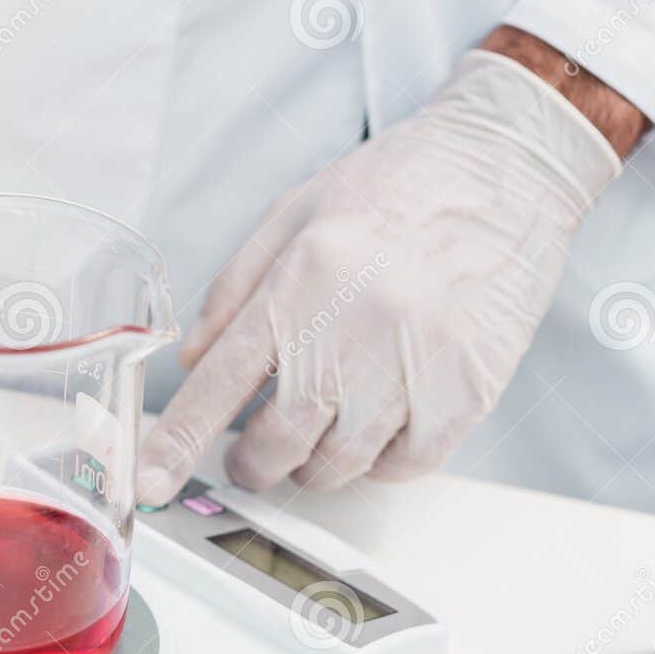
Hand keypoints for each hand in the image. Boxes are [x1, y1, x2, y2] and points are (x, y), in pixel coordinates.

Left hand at [137, 50, 621, 504]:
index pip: (219, 385)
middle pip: (279, 441)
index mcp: (299, 284)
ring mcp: (416, 363)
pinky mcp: (469, 388)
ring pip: (341, 462)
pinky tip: (377, 426)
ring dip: (314, 465)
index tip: (149, 486)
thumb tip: (193, 363)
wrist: (505, 166)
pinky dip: (380, 461)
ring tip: (318, 430)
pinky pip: (407, 463)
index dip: (177, 445)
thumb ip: (232, 293)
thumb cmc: (394, 188)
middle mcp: (355, 328)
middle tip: (253, 453)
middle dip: (253, 462)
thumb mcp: (291, 217)